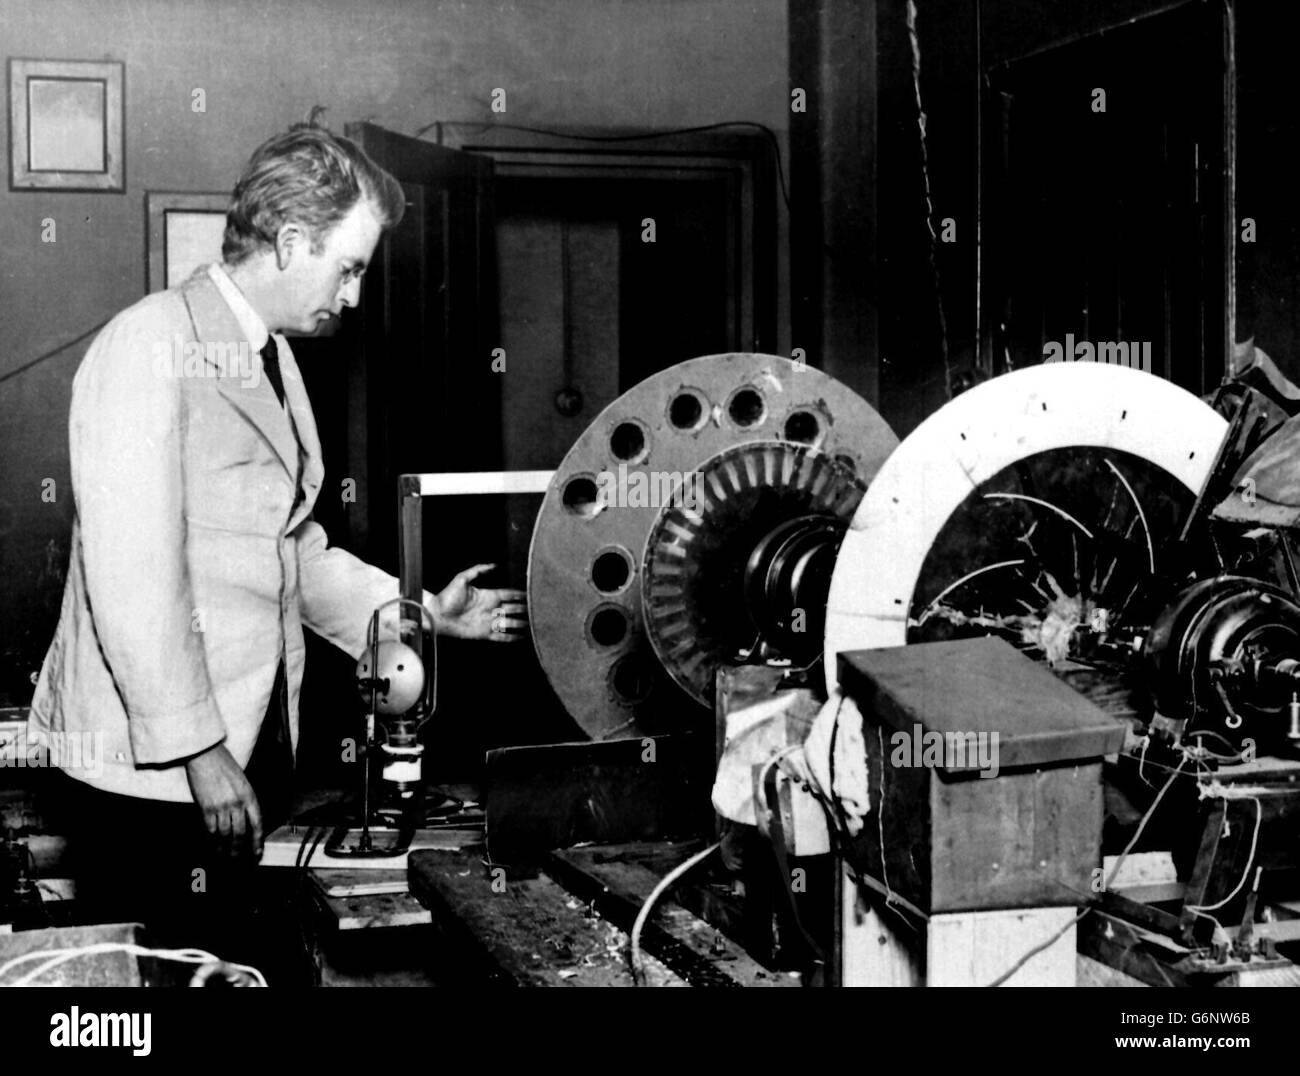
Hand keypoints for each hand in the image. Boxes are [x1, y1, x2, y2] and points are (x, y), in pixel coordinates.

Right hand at [185, 743, 262, 857]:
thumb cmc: (225, 765)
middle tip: (237, 859)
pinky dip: (212, 839)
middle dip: (239, 848)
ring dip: (224, 847)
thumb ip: (245, 799)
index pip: (257, 823)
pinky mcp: (206, 808)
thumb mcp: (242, 781)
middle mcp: (237, 803)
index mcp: (249, 795)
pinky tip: (213, 844)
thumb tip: (245, 819)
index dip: (257, 840)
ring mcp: (221, 806)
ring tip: (224, 855)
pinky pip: (211, 829)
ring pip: (225, 834)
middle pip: (240, 833)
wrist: (205, 755)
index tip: (257, 852)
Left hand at [431, 563, 527, 641]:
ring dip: (522, 623)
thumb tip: (493, 564)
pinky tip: (521, 637)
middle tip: (537, 609)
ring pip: (511, 623)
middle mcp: (491, 609)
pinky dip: (512, 637)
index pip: (509, 594)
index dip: (520, 594)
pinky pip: (502, 636)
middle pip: (514, 609)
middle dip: (525, 609)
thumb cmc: (447, 597)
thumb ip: (477, 570)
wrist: (437, 615)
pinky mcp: (485, 633)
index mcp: (488, 595)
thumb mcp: (462, 579)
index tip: (531, 593)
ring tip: (534, 624)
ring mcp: (489, 622)